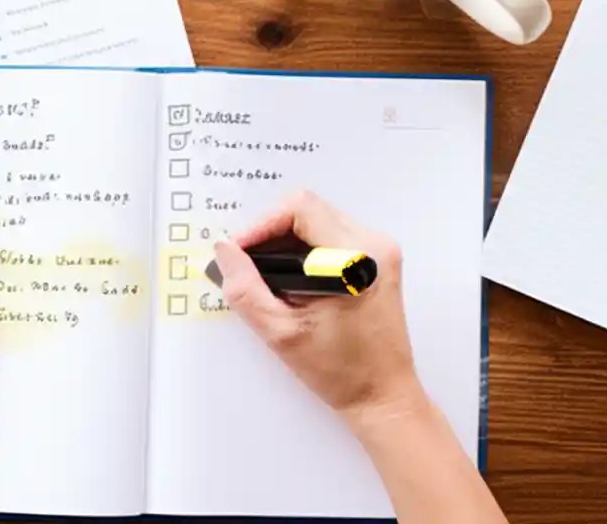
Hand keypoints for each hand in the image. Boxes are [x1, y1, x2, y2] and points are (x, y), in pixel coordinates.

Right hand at [213, 191, 426, 435]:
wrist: (382, 395)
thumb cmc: (341, 371)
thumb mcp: (281, 333)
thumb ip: (245, 288)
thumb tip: (224, 251)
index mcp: (356, 258)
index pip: (300, 209)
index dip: (261, 225)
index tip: (239, 252)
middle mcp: (374, 246)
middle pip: (308, 210)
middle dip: (271, 233)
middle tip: (248, 265)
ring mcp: (380, 251)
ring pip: (318, 221)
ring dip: (287, 241)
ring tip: (268, 277)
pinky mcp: (378, 261)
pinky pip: (332, 236)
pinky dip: (306, 250)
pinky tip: (293, 280)